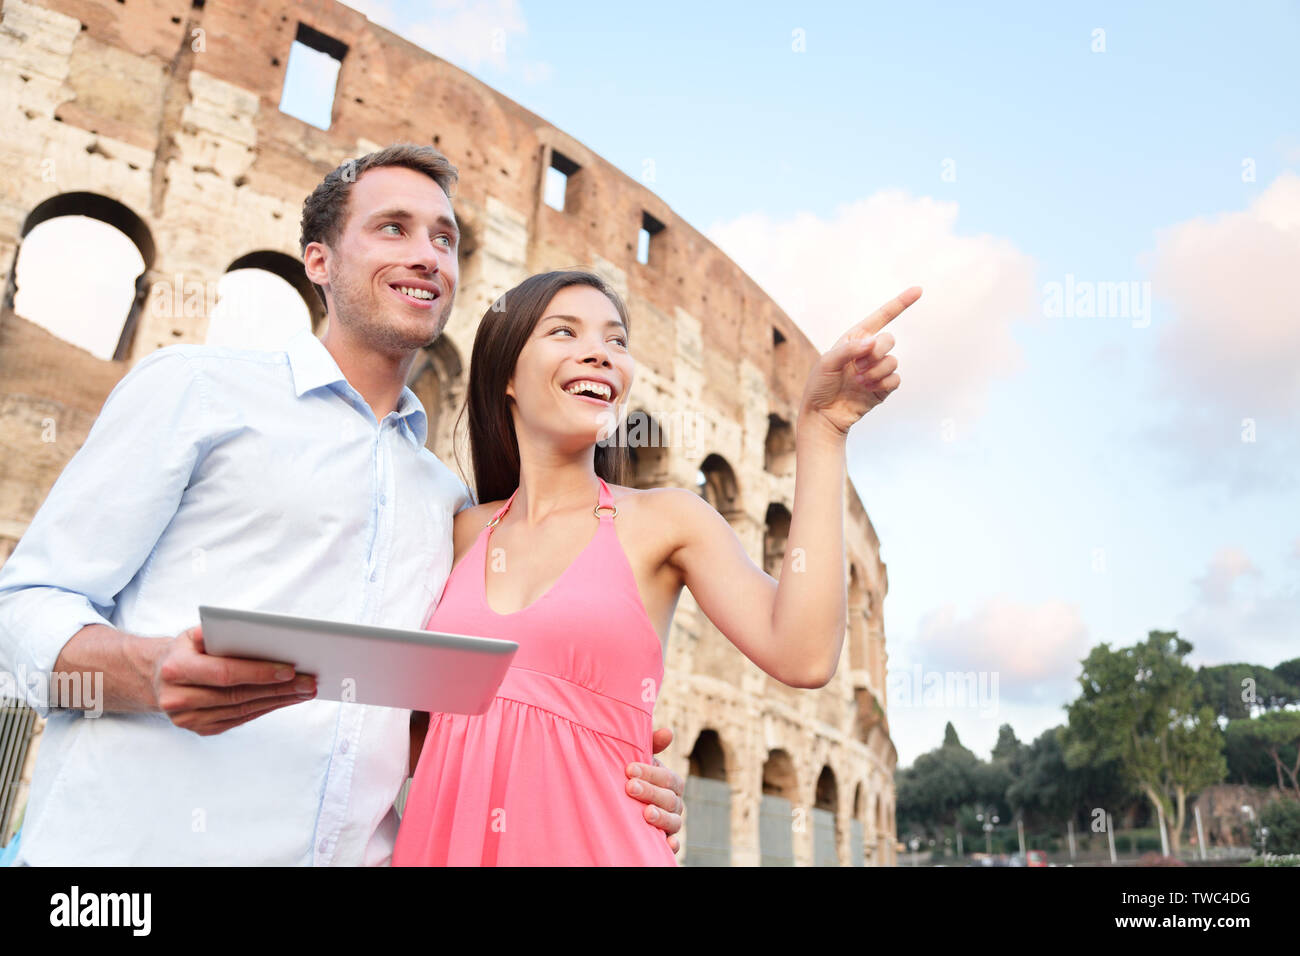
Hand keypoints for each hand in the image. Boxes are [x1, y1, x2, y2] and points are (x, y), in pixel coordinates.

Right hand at [146, 625, 317, 735]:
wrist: (158, 679)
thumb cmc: (185, 651)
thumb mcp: (193, 634)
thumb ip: (217, 632)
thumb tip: (252, 629)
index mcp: (177, 669)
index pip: (225, 673)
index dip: (259, 673)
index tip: (290, 670)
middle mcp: (179, 698)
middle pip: (238, 695)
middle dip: (278, 689)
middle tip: (308, 682)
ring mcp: (188, 719)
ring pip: (242, 710)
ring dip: (278, 701)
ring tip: (304, 691)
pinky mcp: (200, 729)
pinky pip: (239, 720)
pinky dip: (265, 709)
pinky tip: (285, 700)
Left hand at [626, 727, 683, 851]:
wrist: (620, 806)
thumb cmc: (631, 779)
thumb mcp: (638, 762)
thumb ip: (651, 746)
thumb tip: (669, 732)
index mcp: (670, 784)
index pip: (668, 778)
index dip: (650, 773)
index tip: (629, 769)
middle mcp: (674, 803)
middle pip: (670, 799)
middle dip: (650, 792)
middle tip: (629, 788)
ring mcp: (670, 824)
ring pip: (674, 822)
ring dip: (661, 817)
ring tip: (646, 814)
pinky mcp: (664, 842)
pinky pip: (674, 845)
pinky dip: (672, 845)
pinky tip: (666, 844)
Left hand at [800, 286, 921, 435]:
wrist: (822, 415)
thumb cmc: (820, 386)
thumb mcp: (827, 363)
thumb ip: (849, 349)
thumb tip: (872, 342)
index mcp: (854, 339)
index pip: (880, 317)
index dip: (900, 303)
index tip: (917, 290)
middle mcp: (868, 352)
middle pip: (889, 340)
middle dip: (876, 352)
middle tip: (858, 367)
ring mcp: (877, 370)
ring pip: (892, 361)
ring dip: (876, 371)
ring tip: (859, 382)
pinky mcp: (883, 387)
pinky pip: (896, 379)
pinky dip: (883, 383)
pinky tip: (868, 389)